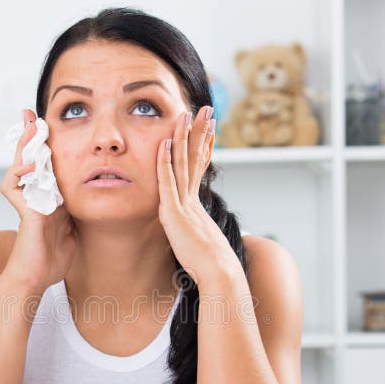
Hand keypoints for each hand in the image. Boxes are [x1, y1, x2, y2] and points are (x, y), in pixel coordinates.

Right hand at [0, 109, 76, 294]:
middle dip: (30, 136)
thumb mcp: (72, 229)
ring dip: (24, 148)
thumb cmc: (51, 258)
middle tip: (30, 114)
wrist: (35, 278)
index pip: (46, 165)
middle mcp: (34, 196)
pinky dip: (20, 176)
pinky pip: (15, 189)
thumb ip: (77, 212)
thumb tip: (93, 200)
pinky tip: (29, 167)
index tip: (47, 125)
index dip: (45, 146)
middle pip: (29, 159)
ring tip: (31, 128)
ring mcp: (27, 203)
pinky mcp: (25, 213)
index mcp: (47, 197)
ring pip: (20, 168)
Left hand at [156, 105, 241, 288]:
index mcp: (197, 207)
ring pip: (184, 163)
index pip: (200, 170)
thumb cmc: (211, 268)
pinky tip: (164, 144)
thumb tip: (194, 242)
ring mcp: (185, 204)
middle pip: (197, 158)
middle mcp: (193, 200)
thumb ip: (193, 238)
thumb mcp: (199, 247)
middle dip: (201, 131)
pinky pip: (168, 182)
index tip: (208, 130)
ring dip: (184, 136)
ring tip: (186, 113)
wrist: (219, 274)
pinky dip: (165, 162)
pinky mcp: (174, 213)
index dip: (204, 147)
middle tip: (207, 109)